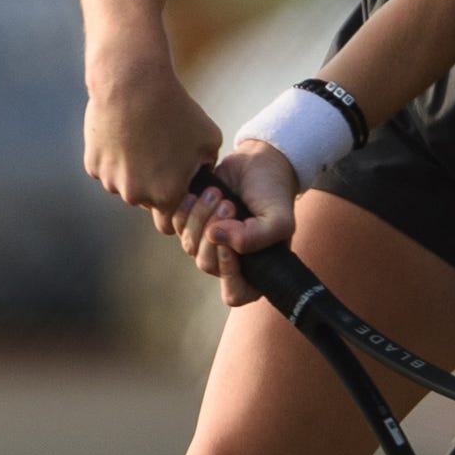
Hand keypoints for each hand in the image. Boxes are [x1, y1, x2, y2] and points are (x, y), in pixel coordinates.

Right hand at [82, 54, 223, 237]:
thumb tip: (198, 180)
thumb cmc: (176, 110)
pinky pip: (106, 167)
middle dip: (153, 184)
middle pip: (146, 201)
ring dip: (132, 170)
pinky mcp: (92, 165)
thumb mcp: (209, 139)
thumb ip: (205, 168)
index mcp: (166, 195)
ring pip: (124, 184)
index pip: (170, 222)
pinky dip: (114, 155)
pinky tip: (123, 131)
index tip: (177, 184)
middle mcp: (136, 195)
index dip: (176, 207)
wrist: (133, 83)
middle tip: (160, 152)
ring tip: (142, 137)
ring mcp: (110, 181)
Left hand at [176, 139, 302, 302]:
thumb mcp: (278, 218)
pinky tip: (197, 194)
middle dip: (213, 234)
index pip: (235, 293)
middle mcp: (230, 261)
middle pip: (206, 265)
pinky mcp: (193, 224)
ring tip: (217, 193)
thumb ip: (255, 237)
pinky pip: (175, 227)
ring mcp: (209, 244)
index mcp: (255, 269)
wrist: (258, 162)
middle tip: (228, 204)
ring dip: (199, 217)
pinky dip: (183, 210)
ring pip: (190, 245)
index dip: (228, 273)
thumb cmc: (274, 192)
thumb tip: (215, 237)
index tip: (227, 246)